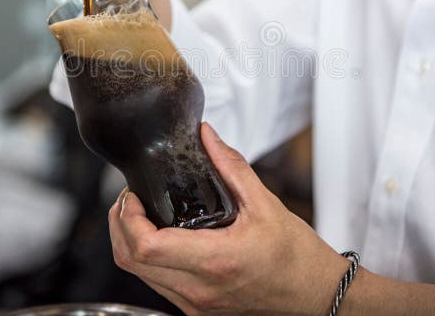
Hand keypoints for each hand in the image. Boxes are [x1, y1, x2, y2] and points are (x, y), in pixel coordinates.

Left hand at [108, 123, 349, 314]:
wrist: (314, 294)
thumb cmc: (296, 257)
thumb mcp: (265, 204)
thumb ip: (231, 166)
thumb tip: (207, 137)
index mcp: (214, 261)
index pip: (145, 247)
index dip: (127, 217)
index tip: (132, 195)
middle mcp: (198, 289)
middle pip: (130, 262)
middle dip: (120, 226)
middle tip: (131, 200)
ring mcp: (195, 304)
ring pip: (138, 276)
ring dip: (130, 243)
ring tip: (144, 214)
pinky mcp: (196, 310)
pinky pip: (155, 284)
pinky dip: (148, 259)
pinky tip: (161, 237)